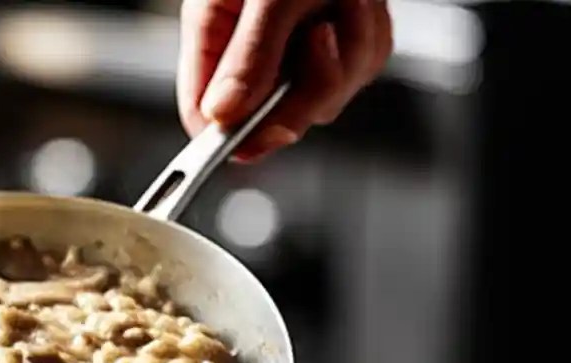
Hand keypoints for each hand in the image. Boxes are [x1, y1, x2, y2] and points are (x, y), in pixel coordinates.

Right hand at [176, 0, 392, 162]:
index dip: (230, 135)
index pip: (205, 113)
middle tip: (318, 38)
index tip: (254, 140)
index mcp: (212, 31)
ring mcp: (296, 50)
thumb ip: (249, 55)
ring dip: (347, 58)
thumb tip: (224, 114)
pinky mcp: (337, 45)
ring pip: (324, 98)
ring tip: (341, 4)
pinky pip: (357, 71)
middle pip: (271, 117)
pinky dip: (366, 42)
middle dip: (308, 86)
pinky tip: (354, 6)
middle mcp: (250, 47)